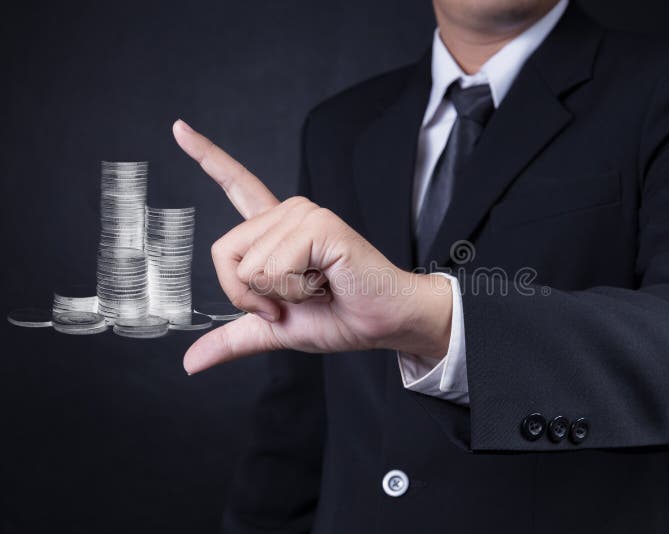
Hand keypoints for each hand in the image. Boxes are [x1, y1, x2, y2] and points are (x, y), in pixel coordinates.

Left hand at [172, 119, 452, 373]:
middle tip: (291, 301)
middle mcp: (287, 214)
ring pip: (249, 266)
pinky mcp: (319, 226)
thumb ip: (232, 338)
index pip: (236, 186)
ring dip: (279, 296)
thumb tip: (191, 362)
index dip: (208, 157)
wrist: (383, 323)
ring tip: (317, 289)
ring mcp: (304, 215)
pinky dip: (295, 291)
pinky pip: (275, 268)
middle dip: (248, 296)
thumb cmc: (339, 317)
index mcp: (275, 231)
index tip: (179, 128)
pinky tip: (326, 282)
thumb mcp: (273, 329)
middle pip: (223, 254)